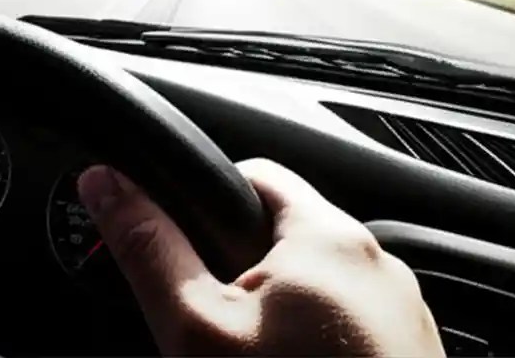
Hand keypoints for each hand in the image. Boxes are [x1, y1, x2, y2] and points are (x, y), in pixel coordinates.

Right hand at [77, 160, 443, 356]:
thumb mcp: (198, 327)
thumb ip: (150, 249)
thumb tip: (104, 184)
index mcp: (327, 234)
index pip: (250, 175)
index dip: (202, 206)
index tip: (180, 252)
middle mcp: (378, 262)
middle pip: (281, 237)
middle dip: (237, 273)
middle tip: (211, 327)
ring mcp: (402, 312)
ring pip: (315, 287)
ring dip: (277, 313)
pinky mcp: (410, 353)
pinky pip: (346, 327)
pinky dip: (313, 343)